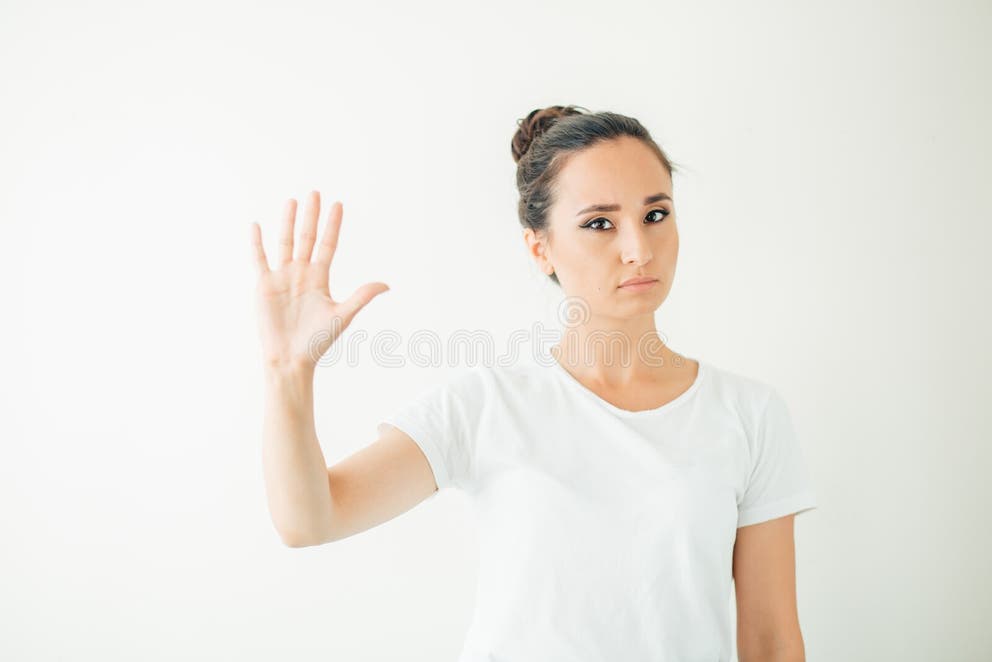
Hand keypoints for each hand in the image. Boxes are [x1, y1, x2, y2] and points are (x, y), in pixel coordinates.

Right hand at [250, 190, 388, 371]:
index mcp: (320, 278)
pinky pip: (260, 259)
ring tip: (292, 201)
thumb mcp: (342, 315)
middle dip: (312, 216)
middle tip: (316, 193)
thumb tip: (386, 284)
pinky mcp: (264, 285)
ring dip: (287, 222)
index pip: (328, 245)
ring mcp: (282, 277)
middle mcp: (301, 273)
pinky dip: (257, 243)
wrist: (290, 358)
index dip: (333, 225)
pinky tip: (256, 225)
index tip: (338, 205)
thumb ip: (362, 296)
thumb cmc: (317, 341)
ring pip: (285, 242)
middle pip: (307, 238)